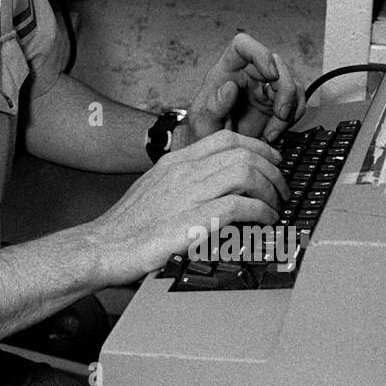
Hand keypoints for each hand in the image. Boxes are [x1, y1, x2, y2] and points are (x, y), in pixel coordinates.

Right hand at [90, 130, 286, 282]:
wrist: (103, 246)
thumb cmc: (127, 226)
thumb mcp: (154, 190)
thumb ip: (181, 182)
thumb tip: (213, 186)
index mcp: (175, 162)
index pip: (225, 139)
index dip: (258, 147)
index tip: (273, 162)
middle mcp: (183, 171)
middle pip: (243, 153)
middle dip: (272, 171)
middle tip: (282, 190)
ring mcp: (188, 193)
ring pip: (246, 172)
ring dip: (270, 190)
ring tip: (276, 207)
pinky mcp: (194, 220)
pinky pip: (240, 205)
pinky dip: (261, 212)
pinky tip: (265, 222)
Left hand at [178, 33, 305, 147]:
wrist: (219, 148)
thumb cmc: (206, 130)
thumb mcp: (203, 122)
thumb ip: (214, 106)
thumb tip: (229, 87)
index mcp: (226, 70)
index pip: (242, 45)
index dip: (260, 53)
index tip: (271, 75)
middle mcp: (248, 73)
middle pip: (277, 65)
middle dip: (285, 91)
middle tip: (281, 115)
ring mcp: (264, 87)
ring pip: (292, 84)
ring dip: (290, 109)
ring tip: (272, 133)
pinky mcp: (276, 102)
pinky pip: (296, 102)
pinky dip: (292, 118)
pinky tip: (275, 133)